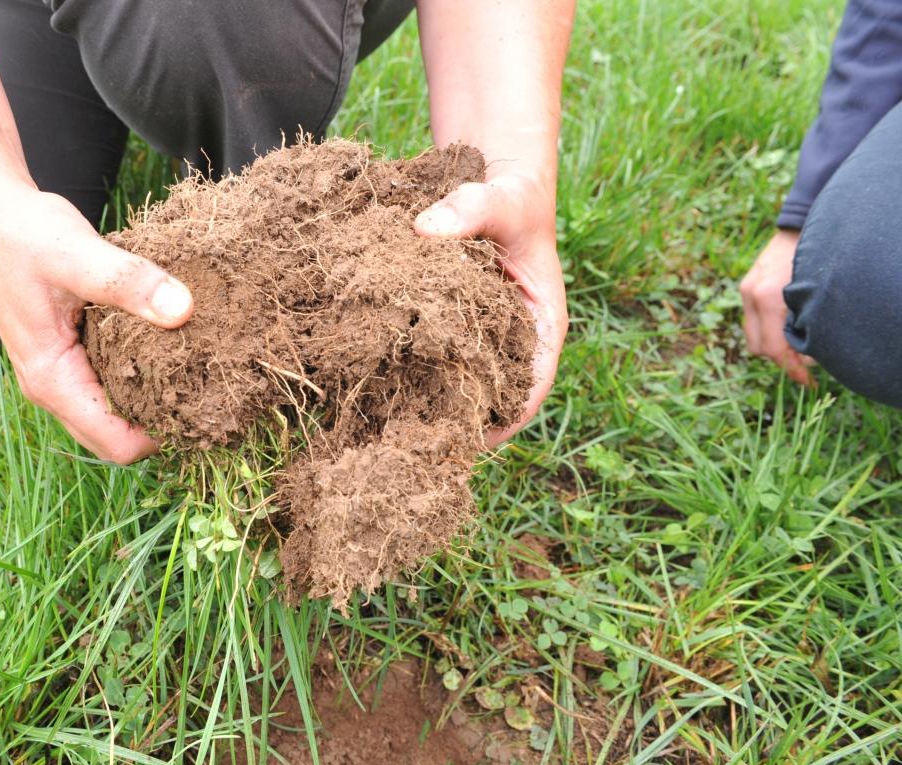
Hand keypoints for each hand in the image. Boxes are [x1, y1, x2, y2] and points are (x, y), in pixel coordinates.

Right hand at [0, 185, 193, 463]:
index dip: (163, 435)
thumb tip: (184, 310)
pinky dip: (144, 373)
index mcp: (53, 380)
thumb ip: (129, 282)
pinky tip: (173, 343)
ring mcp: (64, 373)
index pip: (117, 444)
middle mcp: (56, 387)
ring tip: (198, 368)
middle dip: (165, 422)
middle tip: (211, 390)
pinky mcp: (74, 355)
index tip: (205, 405)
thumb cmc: (26, 235)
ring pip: (119, 411)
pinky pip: (114, 382)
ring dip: (156, 398)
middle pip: (120, 438)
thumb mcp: (78, 253)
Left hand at [415, 172, 567, 445]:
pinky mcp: (447, 319)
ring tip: (389, 425)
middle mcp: (510, 336)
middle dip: (459, 419)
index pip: (532, 385)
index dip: (506, 418)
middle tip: (418, 444)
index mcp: (541, 323)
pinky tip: (372, 380)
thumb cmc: (511, 192)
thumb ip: (469, 212)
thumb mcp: (500, 200)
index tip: (474, 442)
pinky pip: (429, 349)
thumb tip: (423, 231)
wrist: (493, 172)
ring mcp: (478, 331)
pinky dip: (407, 365)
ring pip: (457, 376)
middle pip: (490, 392)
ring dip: (429, 398)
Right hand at [739, 229, 813, 385]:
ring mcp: (746, 290)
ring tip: (797, 343)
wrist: (801, 221)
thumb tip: (809, 354)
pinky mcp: (746, 286)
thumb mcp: (817, 293)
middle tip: (805, 363)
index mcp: (768, 298)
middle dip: (781, 359)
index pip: (774, 349)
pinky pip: (752, 321)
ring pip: (752, 337)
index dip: (792, 369)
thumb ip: (809, 324)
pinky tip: (787, 325)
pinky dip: (768, 330)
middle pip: (759, 348)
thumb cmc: (817, 254)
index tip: (807, 382)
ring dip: (773, 345)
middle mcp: (751, 295)